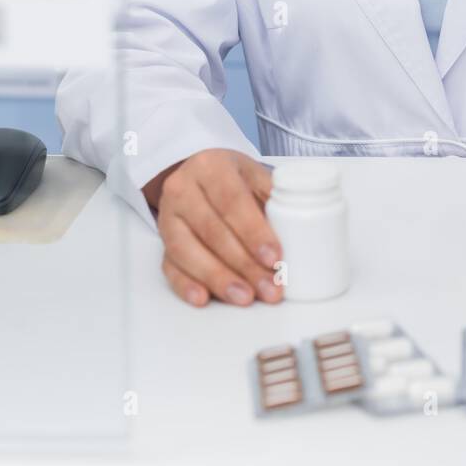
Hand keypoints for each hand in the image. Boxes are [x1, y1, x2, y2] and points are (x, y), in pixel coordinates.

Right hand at [142, 149, 282, 307]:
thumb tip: (302, 230)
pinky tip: (204, 298)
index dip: (254, 232)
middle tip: (270, 287)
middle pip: (212, 231)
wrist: (197, 174)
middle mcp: (183, 189)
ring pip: (188, 251)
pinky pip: (169, 266)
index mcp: (211, 167)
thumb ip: (274, 197)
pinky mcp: (162, 241)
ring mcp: (169, 217)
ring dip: (219, 279)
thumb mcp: (254, 175)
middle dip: (244, 264)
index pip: (232, 202)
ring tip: (246, 298)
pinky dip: (185, 285)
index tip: (274, 258)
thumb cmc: (232, 178)